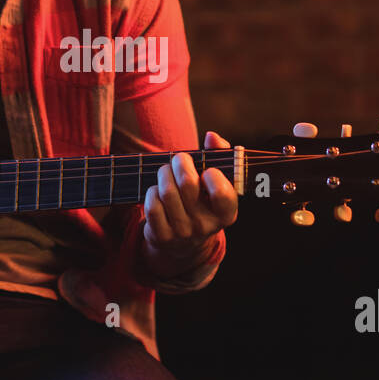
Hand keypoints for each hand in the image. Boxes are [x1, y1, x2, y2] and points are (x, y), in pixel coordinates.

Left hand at [140, 130, 238, 280]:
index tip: (207, 170)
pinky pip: (152, 206)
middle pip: (187, 184)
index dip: (212, 175)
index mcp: (226, 213)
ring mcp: (183, 233)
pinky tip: (157, 191)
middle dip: (180, 163)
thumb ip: (219, 155)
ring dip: (163, 174)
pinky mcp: (162, 237)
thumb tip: (212, 137)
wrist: (184, 243)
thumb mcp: (215, 184)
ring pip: (167, 193)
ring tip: (166, 172)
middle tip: (178, 159)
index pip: (222, 193)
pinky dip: (152, 192)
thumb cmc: (202, 201)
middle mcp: (206, 226)